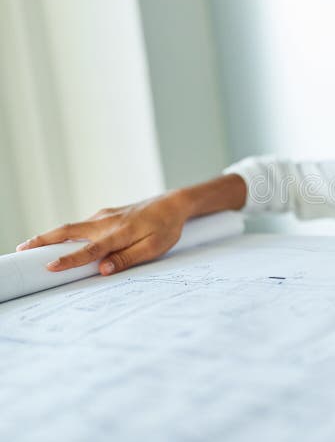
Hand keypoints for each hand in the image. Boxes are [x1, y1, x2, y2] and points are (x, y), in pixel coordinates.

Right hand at [16, 191, 191, 275]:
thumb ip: (128, 258)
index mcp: (120, 233)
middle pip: (69, 231)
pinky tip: (58, 242)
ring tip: (30, 247)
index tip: (49, 267)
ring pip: (72, 227)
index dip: (70, 260)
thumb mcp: (154, 248)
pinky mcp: (105, 215)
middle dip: (44, 240)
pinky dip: (66, 233)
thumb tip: (103, 270)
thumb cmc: (166, 228)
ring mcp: (104, 216)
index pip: (91, 250)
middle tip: (21, 250)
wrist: (173, 204)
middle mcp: (107, 222)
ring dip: (51, 236)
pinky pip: (81, 226)